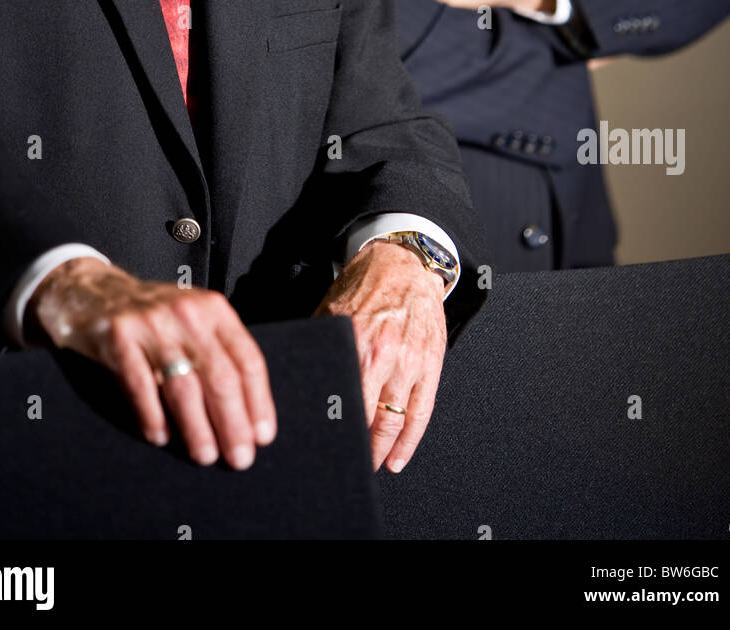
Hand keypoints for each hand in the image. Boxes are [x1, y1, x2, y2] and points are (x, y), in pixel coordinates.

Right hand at [28, 257, 276, 468]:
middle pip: (219, 376)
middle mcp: (187, 313)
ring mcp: (152, 325)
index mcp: (214, 309)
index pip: (246, 359)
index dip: (258, 401)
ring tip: (205, 455)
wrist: (97, 293)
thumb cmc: (156, 318)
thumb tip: (248, 415)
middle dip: (233, 423)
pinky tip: (161, 437)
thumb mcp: (196, 321)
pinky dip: (153, 416)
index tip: (262, 435)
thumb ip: (220, 353)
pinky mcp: (119, 337)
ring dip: (197, 427)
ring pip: (183, 385)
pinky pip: (140, 385)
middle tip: (239, 458)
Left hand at [314, 240, 446, 473]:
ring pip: (393, 421)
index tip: (319, 444)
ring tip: (367, 466)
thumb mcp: (332, 307)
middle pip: (366, 415)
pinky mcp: (431, 364)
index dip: (330, 424)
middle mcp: (383, 354)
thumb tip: (297, 376)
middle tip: (341, 463)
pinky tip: (397, 459)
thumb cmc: (366, 285)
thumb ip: (319, 342)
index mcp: (354, 340)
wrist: (406, 263)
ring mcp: (410, 362)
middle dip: (353, 445)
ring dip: (379, 450)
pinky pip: (421, 413)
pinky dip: (409, 442)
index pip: (339, 395)